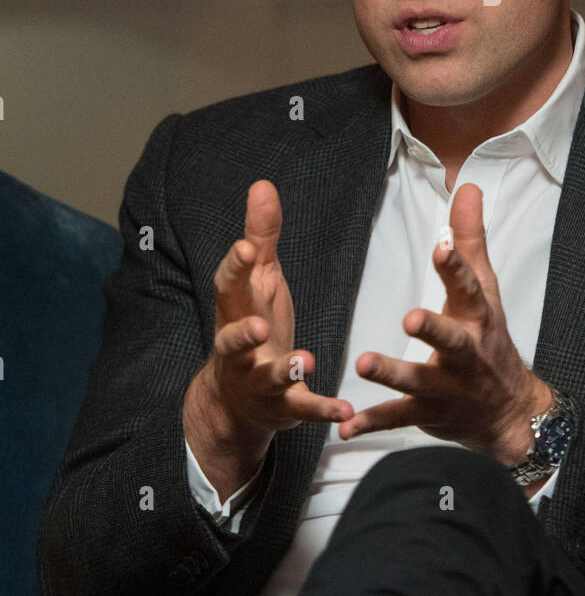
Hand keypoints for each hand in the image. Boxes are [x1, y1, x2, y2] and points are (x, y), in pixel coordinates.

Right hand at [184, 181, 353, 497]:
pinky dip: (323, 409)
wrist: (235, 401)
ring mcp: (260, 380)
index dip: (235, 268)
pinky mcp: (285, 406)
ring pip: (269, 377)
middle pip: (234, 339)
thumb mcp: (258, 280)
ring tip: (306, 361)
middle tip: (259, 324)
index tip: (245, 247)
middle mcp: (241, 348)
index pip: (229, 287)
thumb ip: (262, 236)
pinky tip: (344, 410)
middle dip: (243, 333)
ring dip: (286, 370)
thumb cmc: (251, 324)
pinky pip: (303, 409)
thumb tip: (263, 184)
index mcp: (236, 310)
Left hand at [338, 183, 552, 464]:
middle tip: (409, 318)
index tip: (441, 246)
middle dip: (433, 330)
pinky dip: (370, 423)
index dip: (456, 267)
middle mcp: (465, 353)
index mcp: (477, 318)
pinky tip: (345, 427)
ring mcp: (445, 387)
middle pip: (449, 340)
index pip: (469, 288)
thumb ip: (470, 240)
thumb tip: (468, 188)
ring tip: (363, 363)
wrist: (509, 411)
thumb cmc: (489, 338)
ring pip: (416, 382)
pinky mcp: (426, 414)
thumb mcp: (486, 288)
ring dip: (390, 374)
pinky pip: (396, 418)